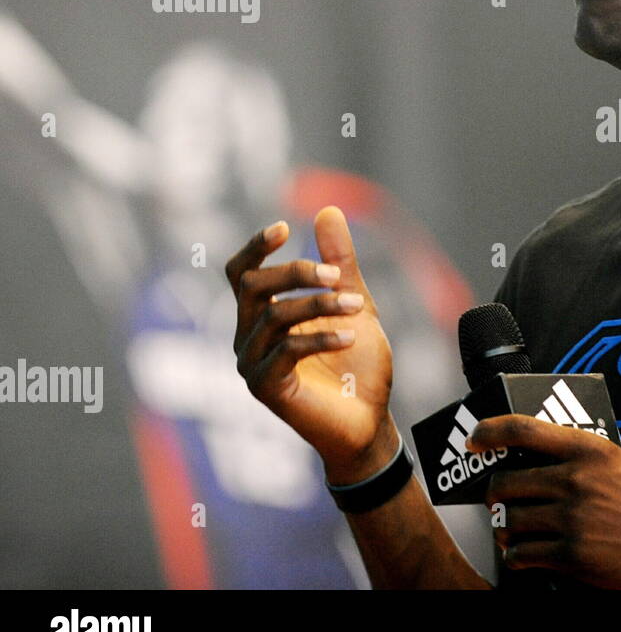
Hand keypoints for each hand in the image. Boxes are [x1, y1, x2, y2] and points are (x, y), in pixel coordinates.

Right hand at [225, 206, 396, 483]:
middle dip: (296, 272)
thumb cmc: (357, 365)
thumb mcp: (355, 304)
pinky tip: (350, 335)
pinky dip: (321, 335)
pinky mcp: (265, 388)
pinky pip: (286, 349)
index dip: (254, 247)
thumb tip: (328, 210)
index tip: (283, 228)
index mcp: (262, 315)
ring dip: (321, 305)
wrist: (368, 421)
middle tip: (337, 276)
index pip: (240, 273)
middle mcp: (247, 336)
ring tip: (357, 307)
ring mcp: (252, 363)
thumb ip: (340, 263)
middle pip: (253, 285)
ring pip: (274, 314)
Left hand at [467, 414, 620, 588]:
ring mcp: (572, 521)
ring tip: (512, 530)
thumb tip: (564, 462)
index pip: (526, 431)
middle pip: (507, 482)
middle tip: (499, 499)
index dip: (492, 430)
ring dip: (506, 527)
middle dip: (497, 493)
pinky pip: (524, 555)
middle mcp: (576, 483)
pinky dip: (519, 556)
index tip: (477, 437)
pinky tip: (526, 555)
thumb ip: (595, 462)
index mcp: (592, 453)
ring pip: (510, 520)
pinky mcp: (573, 558)